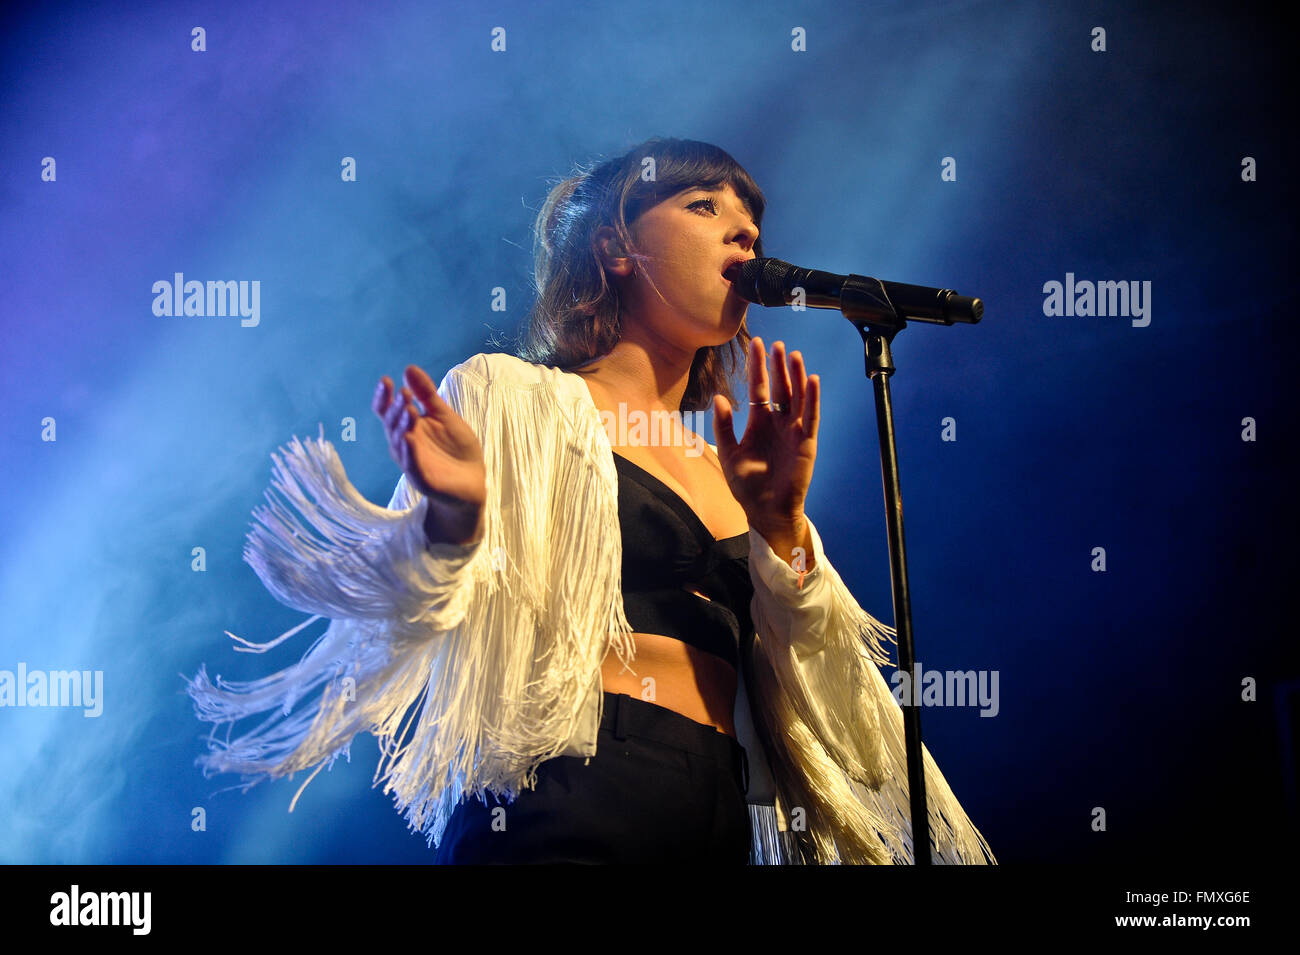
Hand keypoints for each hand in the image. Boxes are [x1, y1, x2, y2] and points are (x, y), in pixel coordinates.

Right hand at [373, 365, 485, 545]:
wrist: (473, 480)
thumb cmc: (455, 447)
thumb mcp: (443, 415)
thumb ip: (426, 394)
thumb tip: (409, 368)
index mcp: (407, 427)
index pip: (387, 410)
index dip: (384, 397)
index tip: (386, 380)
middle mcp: (404, 444)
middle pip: (392, 424)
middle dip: (396, 409)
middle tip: (404, 395)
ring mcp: (411, 462)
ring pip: (400, 443)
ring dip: (403, 426)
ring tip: (408, 410)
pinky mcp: (422, 479)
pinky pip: (412, 465)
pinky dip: (409, 452)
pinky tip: (409, 439)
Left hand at [712, 338, 818, 545]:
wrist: (765, 511)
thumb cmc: (746, 486)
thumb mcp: (728, 454)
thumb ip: (723, 427)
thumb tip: (719, 397)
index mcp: (759, 423)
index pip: (759, 388)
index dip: (757, 367)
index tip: (757, 344)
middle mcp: (778, 423)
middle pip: (780, 388)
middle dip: (777, 366)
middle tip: (776, 344)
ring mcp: (793, 431)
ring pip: (797, 397)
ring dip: (796, 376)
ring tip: (793, 355)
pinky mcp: (806, 442)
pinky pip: (811, 417)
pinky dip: (812, 398)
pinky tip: (811, 379)